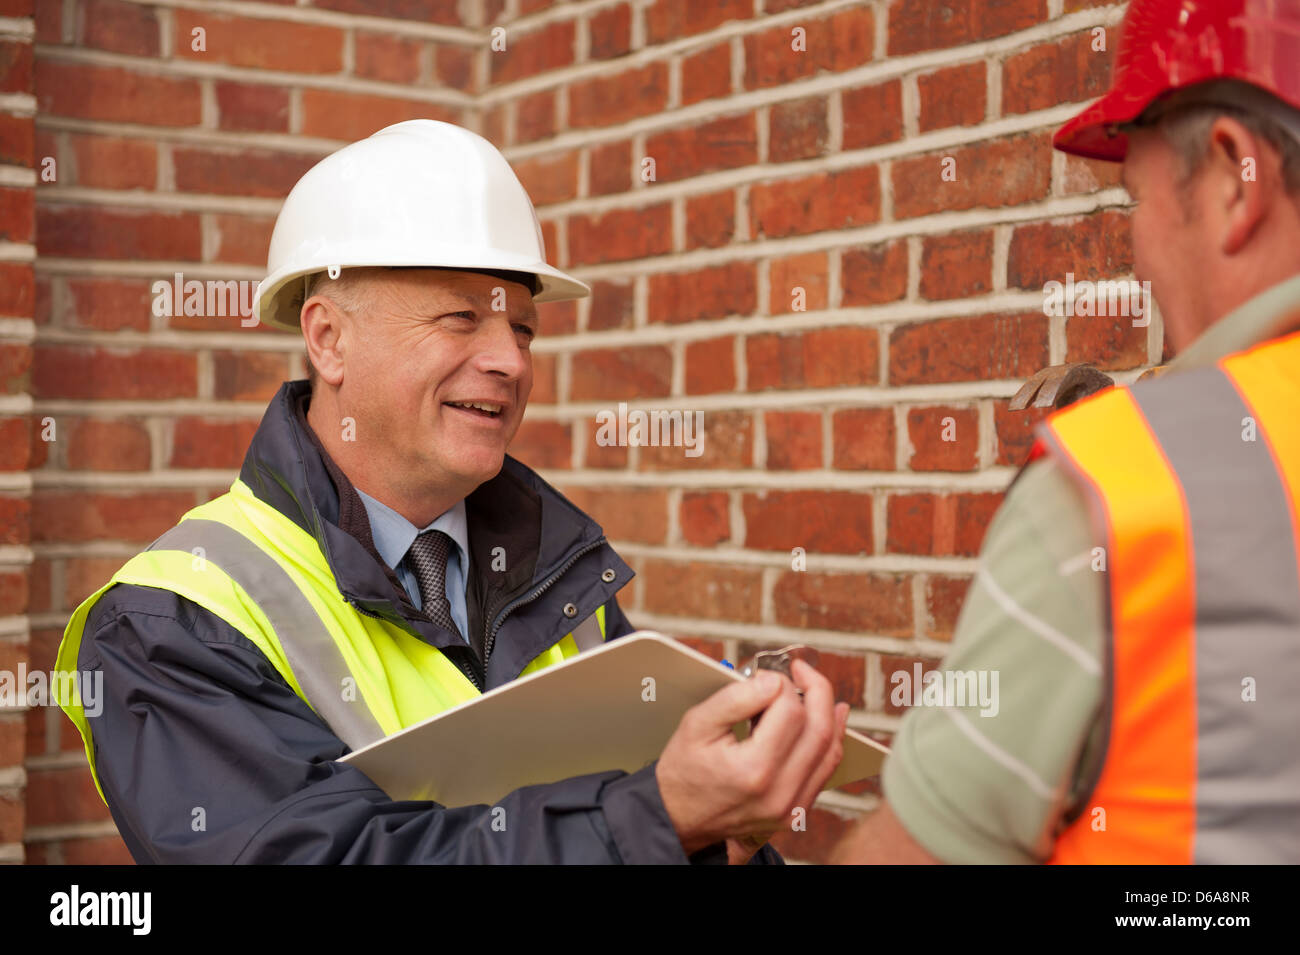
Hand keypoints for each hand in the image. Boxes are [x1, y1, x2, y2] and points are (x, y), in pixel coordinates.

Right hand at [656, 659, 848, 856]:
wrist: (679, 818)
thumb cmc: (684, 769)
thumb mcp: (697, 724)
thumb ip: (735, 698)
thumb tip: (774, 681)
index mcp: (753, 771)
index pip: (790, 712)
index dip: (783, 685)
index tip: (766, 676)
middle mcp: (779, 794)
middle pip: (819, 729)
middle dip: (816, 690)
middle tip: (800, 670)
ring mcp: (791, 807)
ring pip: (829, 749)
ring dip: (828, 713)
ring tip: (815, 688)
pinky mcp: (796, 812)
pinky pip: (825, 770)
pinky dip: (830, 739)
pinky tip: (832, 717)